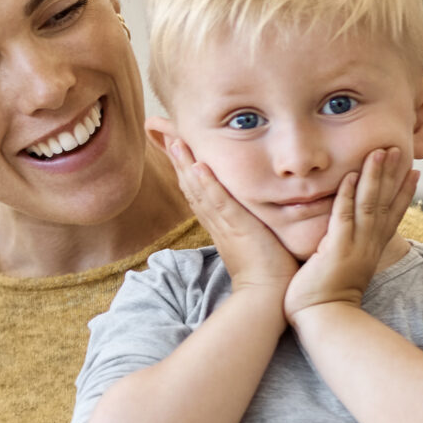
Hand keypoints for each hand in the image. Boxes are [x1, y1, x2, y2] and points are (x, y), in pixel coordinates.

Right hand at [146, 123, 296, 297]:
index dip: (181, 160)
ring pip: (197, 188)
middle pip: (187, 180)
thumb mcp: (254, 236)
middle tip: (154, 126)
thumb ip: (251, 219)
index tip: (170, 138)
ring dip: (183, 163)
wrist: (268, 295)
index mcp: (218, 219)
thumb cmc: (269, 270)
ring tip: (172, 139)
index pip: (195, 184)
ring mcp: (223, 223)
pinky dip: (206, 185)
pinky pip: (218, 203)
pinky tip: (198, 166)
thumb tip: (254, 206)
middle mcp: (214, 219)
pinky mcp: (237, 228)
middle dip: (172, 152)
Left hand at [283, 147, 416, 320]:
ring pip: (369, 204)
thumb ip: (343, 252)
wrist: (324, 321)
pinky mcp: (337, 249)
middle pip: (385, 204)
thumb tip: (337, 241)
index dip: (404, 193)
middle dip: (392, 175)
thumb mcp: (343, 270)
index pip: (392, 216)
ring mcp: (355, 246)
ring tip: (382, 152)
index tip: (414, 172)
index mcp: (371, 250)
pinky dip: (347, 195)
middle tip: (400, 149)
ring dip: (375, 177)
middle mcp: (368, 246)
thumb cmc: (327, 300)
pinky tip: (350, 175)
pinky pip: (344, 216)